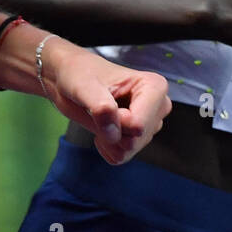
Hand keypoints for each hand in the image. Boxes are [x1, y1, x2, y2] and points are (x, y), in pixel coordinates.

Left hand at [39, 41, 172, 165]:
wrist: (73, 76)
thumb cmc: (80, 74)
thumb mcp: (84, 86)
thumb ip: (100, 107)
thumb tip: (113, 132)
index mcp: (154, 87)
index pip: (138, 125)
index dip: (115, 122)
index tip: (103, 105)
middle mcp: (158, 106)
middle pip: (135, 140)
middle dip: (112, 132)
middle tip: (98, 111)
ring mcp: (150, 123)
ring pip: (129, 150)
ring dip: (108, 139)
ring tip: (100, 117)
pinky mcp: (139, 137)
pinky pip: (122, 157)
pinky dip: (107, 147)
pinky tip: (102, 128)